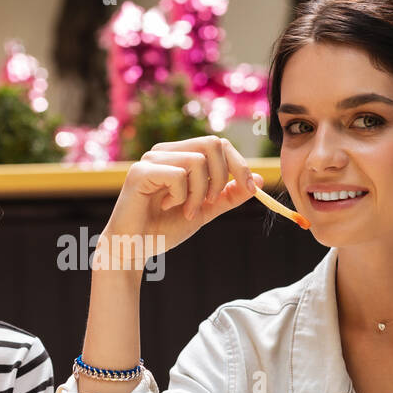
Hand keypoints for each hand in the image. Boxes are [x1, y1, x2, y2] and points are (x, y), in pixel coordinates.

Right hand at [99, 135, 262, 270]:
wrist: (134, 249)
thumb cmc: (164, 229)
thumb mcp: (205, 211)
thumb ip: (228, 196)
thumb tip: (258, 179)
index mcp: (179, 155)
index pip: (218, 144)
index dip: (239, 164)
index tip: (250, 189)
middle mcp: (164, 151)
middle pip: (212, 144)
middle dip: (222, 176)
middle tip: (210, 202)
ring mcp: (150, 159)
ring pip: (197, 161)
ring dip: (200, 192)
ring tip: (186, 210)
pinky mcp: (140, 172)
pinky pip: (179, 175)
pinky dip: (181, 196)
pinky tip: (168, 207)